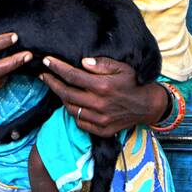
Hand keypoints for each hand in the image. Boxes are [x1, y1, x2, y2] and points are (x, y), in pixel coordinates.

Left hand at [38, 55, 168, 134]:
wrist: (147, 106)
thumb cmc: (133, 82)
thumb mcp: (121, 67)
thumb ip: (101, 64)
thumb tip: (82, 62)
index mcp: (103, 86)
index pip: (72, 76)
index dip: (57, 68)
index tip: (46, 61)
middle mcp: (99, 104)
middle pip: (66, 93)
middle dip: (52, 82)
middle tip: (44, 75)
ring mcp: (100, 119)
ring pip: (71, 108)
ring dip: (61, 97)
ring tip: (57, 87)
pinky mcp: (101, 130)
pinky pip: (80, 122)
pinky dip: (73, 112)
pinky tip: (72, 103)